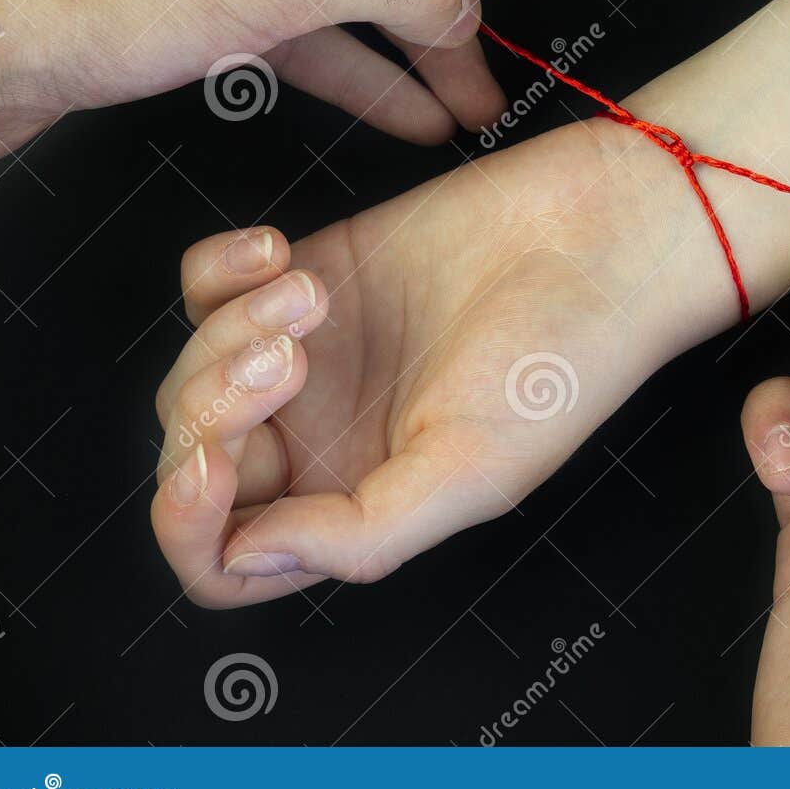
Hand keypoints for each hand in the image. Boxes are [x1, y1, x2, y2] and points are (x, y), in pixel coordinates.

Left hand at [148, 115, 719, 606]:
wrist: (598, 231)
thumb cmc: (562, 357)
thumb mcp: (474, 472)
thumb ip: (359, 535)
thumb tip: (245, 556)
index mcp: (358, 504)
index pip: (228, 557)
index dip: (192, 528)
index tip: (215, 464)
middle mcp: (323, 440)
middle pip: (195, 459)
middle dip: (213, 410)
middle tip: (288, 357)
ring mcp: (308, 360)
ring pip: (191, 370)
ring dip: (231, 331)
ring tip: (311, 296)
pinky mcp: (304, 277)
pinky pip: (203, 288)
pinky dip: (220, 272)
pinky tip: (279, 253)